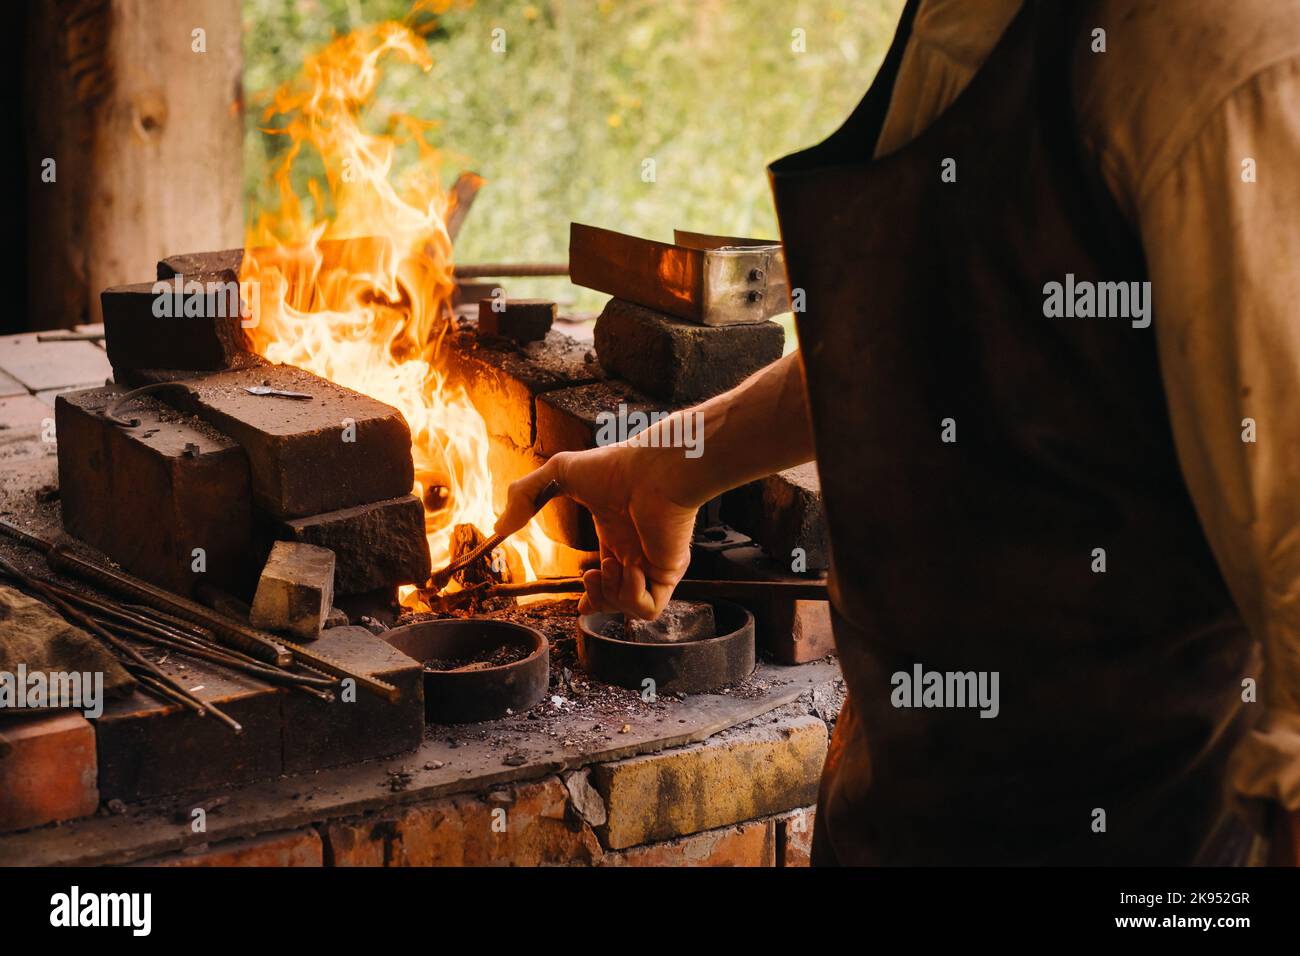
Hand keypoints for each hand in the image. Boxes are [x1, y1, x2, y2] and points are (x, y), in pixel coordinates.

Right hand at [495, 444, 696, 619]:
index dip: (592, 597)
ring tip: (608, 567)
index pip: (607, 580)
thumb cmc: (614, 466)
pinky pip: (651, 609)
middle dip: (597, 600)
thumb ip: (524, 497)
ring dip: (611, 597)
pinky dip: (632, 599)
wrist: (654, 467)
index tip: (579, 603)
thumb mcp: (558, 475)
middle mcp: (637, 554)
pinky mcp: (670, 572)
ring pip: (631, 610)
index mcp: (617, 537)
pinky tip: (630, 570)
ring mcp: (655, 565)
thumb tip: (497, 527)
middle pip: (616, 601)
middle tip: (590, 574)